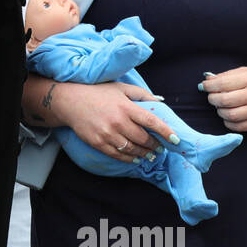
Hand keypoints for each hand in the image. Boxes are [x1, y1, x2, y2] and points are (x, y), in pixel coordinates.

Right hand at [50, 80, 176, 163]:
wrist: (70, 101)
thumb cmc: (98, 92)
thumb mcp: (121, 87)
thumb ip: (142, 94)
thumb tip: (160, 102)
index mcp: (126, 107)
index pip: (151, 121)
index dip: (165, 132)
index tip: (175, 139)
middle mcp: (118, 121)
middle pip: (143, 139)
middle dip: (155, 146)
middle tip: (161, 148)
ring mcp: (107, 134)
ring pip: (132, 150)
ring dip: (144, 154)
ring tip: (151, 155)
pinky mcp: (98, 143)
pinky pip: (118, 155)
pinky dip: (130, 159)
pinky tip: (137, 159)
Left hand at [199, 67, 246, 132]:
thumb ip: (228, 75)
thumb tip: (208, 81)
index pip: (223, 83)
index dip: (209, 86)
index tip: (204, 86)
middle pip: (224, 100)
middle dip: (212, 99)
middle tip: (212, 96)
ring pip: (230, 115)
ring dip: (220, 111)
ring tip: (221, 106)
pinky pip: (238, 126)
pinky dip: (228, 122)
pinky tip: (228, 116)